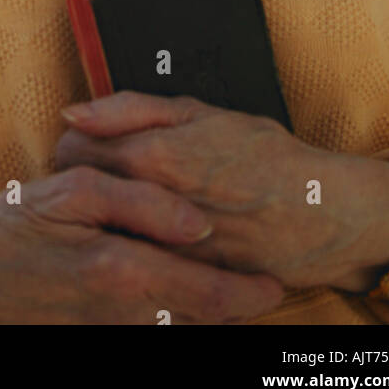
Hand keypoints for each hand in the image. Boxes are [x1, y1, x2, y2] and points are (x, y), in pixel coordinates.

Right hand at [0, 166, 283, 324]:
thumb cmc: (11, 225)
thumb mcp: (73, 192)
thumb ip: (142, 203)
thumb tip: (199, 225)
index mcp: (124, 272)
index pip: (209, 295)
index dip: (248, 293)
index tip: (274, 284)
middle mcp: (122, 315)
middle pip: (200, 321)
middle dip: (234, 307)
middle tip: (260, 287)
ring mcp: (107, 333)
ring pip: (175, 329)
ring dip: (201, 313)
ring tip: (224, 291)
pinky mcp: (92, 339)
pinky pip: (144, 332)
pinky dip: (166, 317)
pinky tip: (168, 295)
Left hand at [55, 92, 388, 292]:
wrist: (319, 214)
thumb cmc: (263, 158)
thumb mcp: (198, 113)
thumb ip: (130, 109)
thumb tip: (76, 111)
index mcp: (149, 157)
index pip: (69, 150)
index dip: (76, 143)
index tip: (92, 145)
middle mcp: (148, 207)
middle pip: (77, 193)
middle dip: (85, 182)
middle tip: (111, 176)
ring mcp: (161, 248)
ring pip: (101, 230)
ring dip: (107, 217)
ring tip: (131, 208)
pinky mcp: (177, 280)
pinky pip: (132, 263)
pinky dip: (134, 247)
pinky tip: (151, 237)